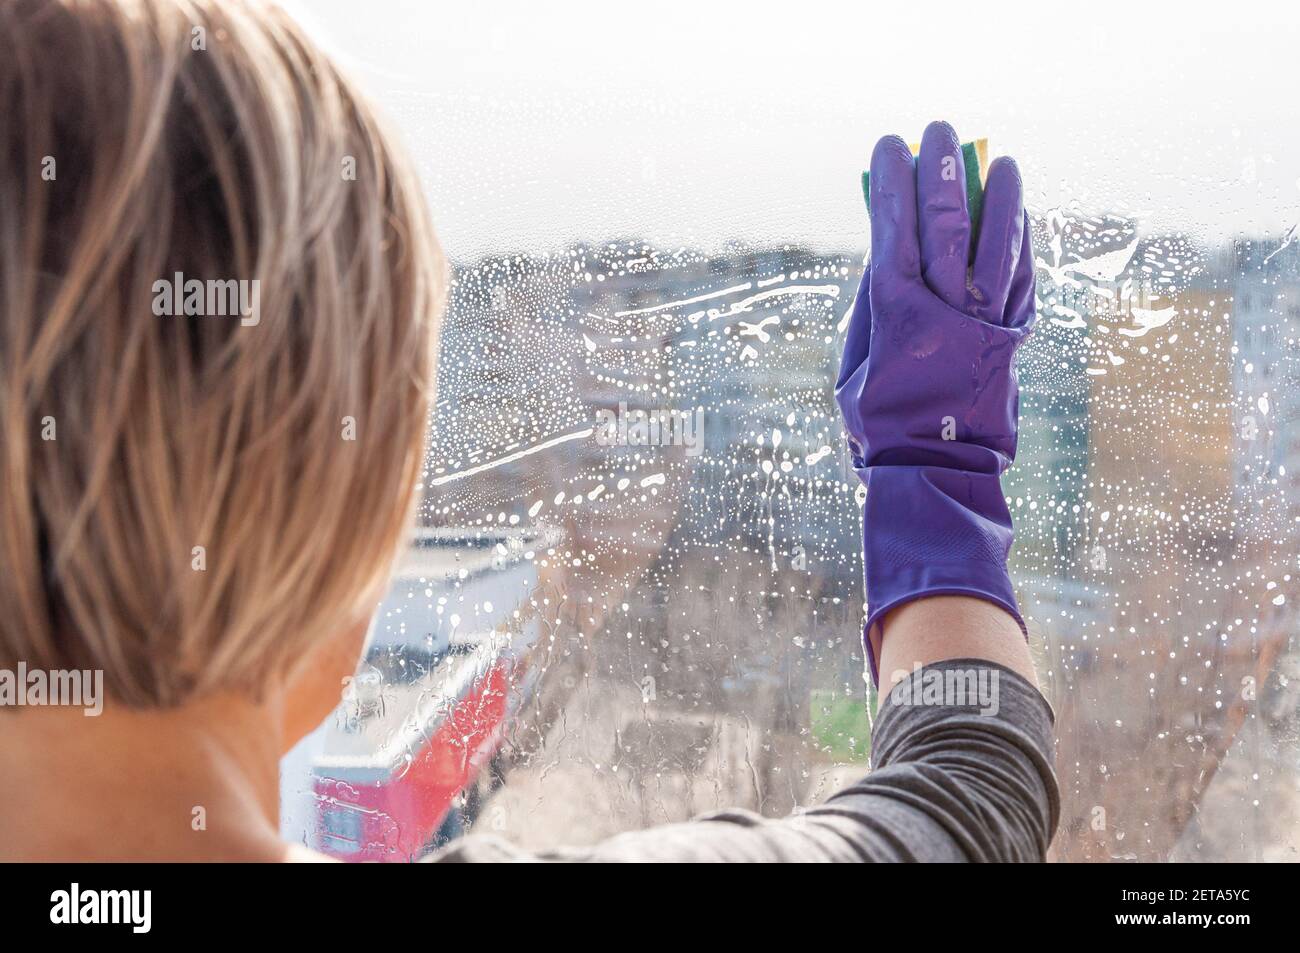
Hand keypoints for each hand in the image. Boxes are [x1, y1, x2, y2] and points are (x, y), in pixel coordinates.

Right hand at [835, 121, 1036, 682]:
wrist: (934, 475)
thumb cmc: (879, 425)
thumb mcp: (854, 365)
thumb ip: (870, 309)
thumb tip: (886, 256)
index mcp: (896, 314)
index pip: (892, 227)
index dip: (889, 183)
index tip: (887, 147)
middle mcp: (946, 308)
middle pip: (946, 222)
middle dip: (942, 169)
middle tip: (940, 131)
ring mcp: (986, 323)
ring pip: (997, 243)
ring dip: (998, 195)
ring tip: (999, 159)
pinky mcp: (1013, 340)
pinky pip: (1023, 280)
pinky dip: (1022, 244)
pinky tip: (1020, 217)